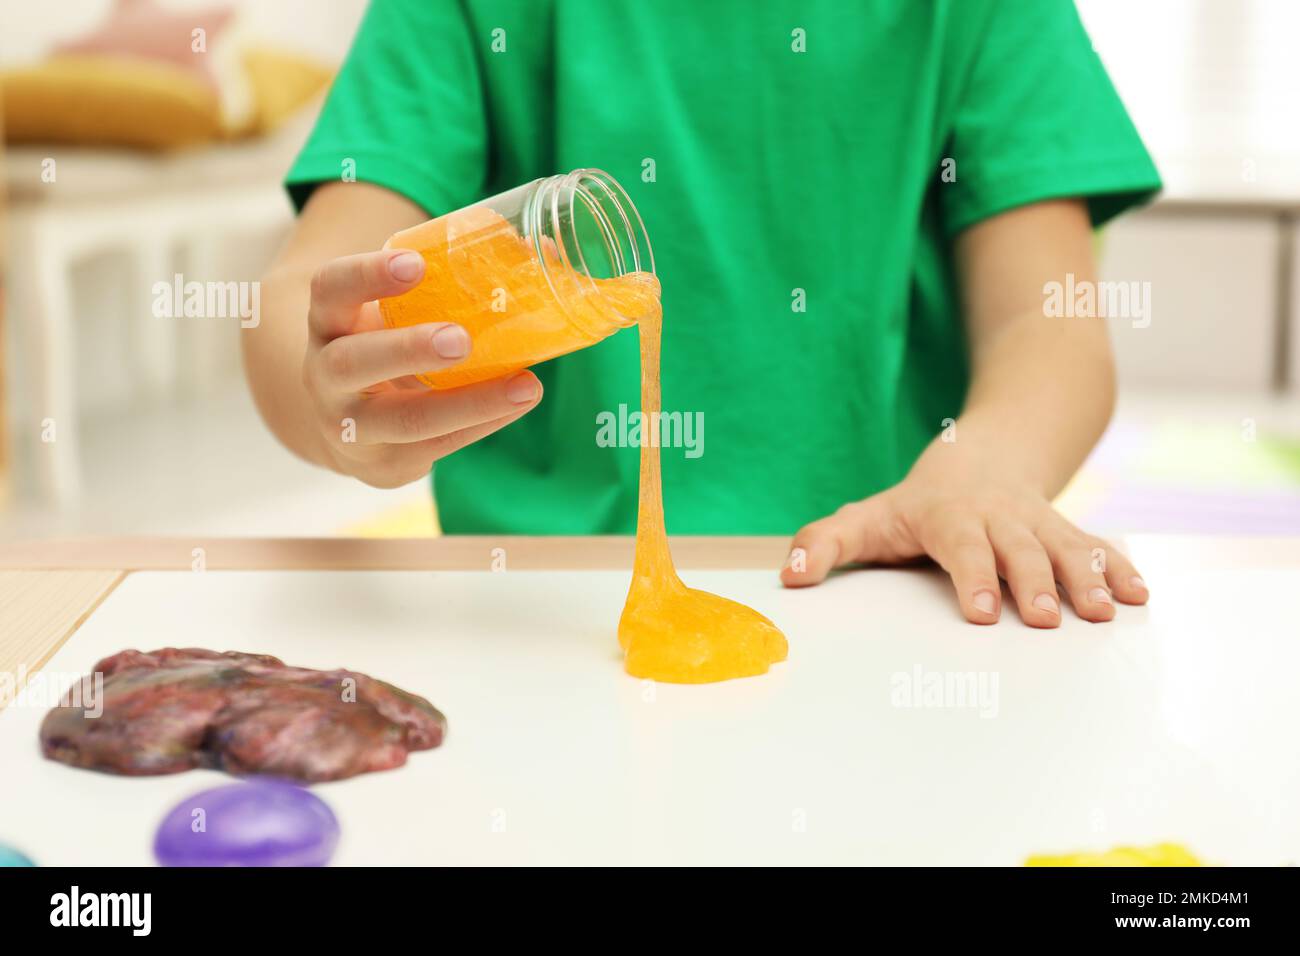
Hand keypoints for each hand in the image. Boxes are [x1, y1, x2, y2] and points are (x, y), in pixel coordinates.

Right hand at [302, 248, 541, 487]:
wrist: (343, 424)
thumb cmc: (383, 347)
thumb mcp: (392, 313)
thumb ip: (443, 284)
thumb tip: (542, 246)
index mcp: (328, 322)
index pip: (330, 289)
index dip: (366, 275)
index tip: (415, 264)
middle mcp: (326, 375)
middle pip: (352, 363)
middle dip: (408, 350)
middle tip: (460, 339)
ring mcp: (349, 426)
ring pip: (404, 419)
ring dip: (468, 404)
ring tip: (524, 386)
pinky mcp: (383, 464)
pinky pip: (437, 446)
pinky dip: (483, 424)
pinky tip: (518, 404)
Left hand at [780, 450, 1148, 626]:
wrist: (980, 457)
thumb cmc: (915, 504)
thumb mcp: (867, 518)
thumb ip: (825, 543)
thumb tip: (789, 576)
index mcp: (947, 516)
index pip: (961, 546)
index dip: (972, 577)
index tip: (980, 612)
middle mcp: (998, 517)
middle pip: (1019, 548)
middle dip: (1033, 582)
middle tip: (1043, 619)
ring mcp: (1036, 522)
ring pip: (1065, 546)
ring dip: (1086, 577)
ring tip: (1105, 612)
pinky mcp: (1065, 531)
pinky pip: (1095, 546)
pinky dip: (1119, 568)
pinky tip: (1141, 596)